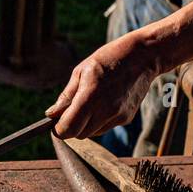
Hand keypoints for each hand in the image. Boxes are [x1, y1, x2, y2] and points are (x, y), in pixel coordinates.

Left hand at [45, 36, 160, 138]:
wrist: (142, 57)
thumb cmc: (107, 59)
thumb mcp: (81, 71)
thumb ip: (66, 96)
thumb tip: (51, 115)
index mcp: (90, 95)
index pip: (69, 128)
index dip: (59, 129)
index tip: (56, 123)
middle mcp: (106, 109)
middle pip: (79, 134)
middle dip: (71, 126)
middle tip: (70, 111)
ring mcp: (118, 116)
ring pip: (92, 133)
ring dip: (85, 125)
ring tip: (90, 102)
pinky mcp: (126, 118)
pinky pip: (105, 128)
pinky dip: (99, 121)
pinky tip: (104, 102)